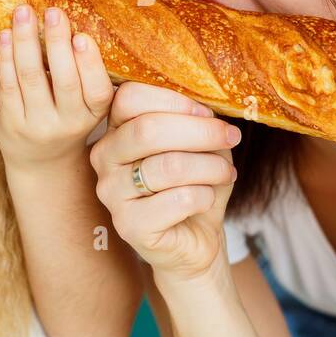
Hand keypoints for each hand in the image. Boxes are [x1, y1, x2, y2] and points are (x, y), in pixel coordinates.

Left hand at [0, 4, 114, 167]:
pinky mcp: (11, 123)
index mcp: (94, 114)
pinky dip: (5, 57)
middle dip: (57, 43)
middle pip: (63, 80)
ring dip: (26, 41)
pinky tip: (5, 35)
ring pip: (30, 77)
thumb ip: (85, 72)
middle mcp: (68, 123)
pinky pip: (7, 85)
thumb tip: (79, 19)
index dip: (89, 63)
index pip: (96, 90)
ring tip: (23, 13)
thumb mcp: (86, 103)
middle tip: (53, 12)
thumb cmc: (67, 118)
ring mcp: (37, 124)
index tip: (82, 36)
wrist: (41, 161)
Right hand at [89, 81, 240, 282]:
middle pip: (147, 130)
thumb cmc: (195, 183)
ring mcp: (111, 193)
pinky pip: (178, 200)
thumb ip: (196, 121)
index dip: (174, 101)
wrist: (195, 239)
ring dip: (209, 166)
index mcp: (116, 128)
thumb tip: (208, 109)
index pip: (129, 97)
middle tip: (231, 137)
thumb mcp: (199, 143)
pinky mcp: (128, 226)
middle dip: (200, 131)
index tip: (208, 114)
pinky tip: (207, 199)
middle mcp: (104, 157)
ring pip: (167, 166)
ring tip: (226, 172)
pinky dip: (205, 196)